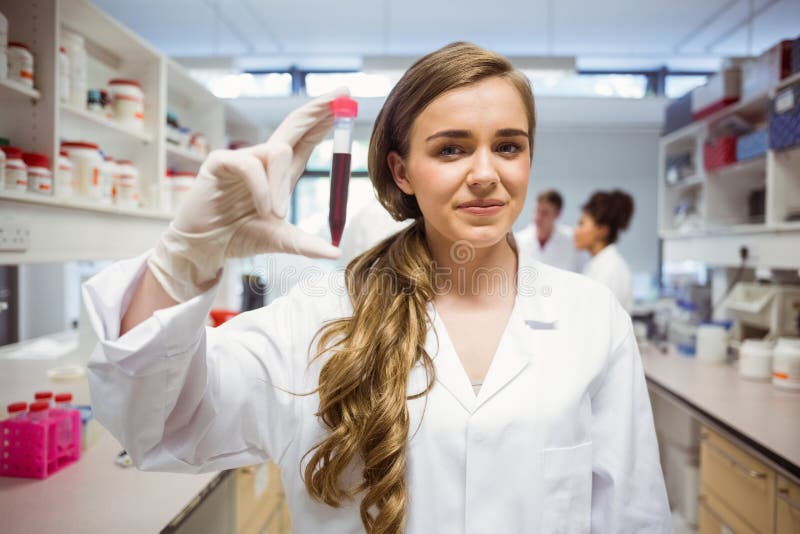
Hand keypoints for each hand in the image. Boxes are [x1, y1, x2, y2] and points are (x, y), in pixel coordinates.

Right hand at [148, 89, 345, 301]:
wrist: (205, 249)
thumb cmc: (238, 237)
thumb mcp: (280, 240)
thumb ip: (307, 244)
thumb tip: (336, 253)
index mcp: (281, 171)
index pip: (307, 136)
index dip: (324, 118)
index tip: (346, 98)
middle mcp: (264, 159)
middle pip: (295, 124)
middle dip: (319, 109)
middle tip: (343, 93)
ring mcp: (242, 157)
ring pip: (276, 151)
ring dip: (281, 185)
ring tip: (277, 214)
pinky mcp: (219, 163)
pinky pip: (250, 164)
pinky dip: (262, 188)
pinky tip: (264, 209)